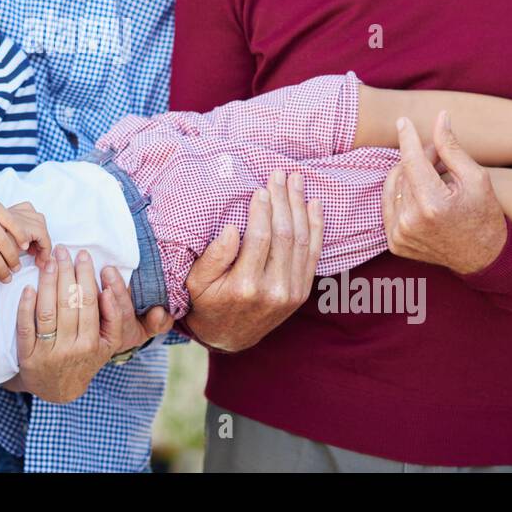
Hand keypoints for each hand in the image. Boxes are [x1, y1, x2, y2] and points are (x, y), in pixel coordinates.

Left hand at [10, 246, 132, 402]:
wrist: (59, 390)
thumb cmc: (84, 358)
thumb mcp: (107, 345)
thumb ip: (113, 319)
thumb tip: (108, 290)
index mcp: (93, 344)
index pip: (90, 302)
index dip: (86, 276)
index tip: (83, 255)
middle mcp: (71, 349)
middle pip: (69, 303)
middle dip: (66, 272)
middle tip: (63, 250)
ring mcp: (48, 353)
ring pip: (48, 311)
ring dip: (47, 282)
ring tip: (48, 261)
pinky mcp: (28, 357)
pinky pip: (26, 327)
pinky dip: (26, 305)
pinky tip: (29, 287)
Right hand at [183, 169, 323, 352]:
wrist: (228, 338)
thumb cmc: (206, 303)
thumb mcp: (196, 282)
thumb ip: (213, 257)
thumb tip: (232, 228)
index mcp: (245, 286)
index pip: (260, 238)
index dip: (263, 210)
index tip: (260, 188)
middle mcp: (273, 290)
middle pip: (284, 235)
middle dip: (283, 200)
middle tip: (280, 174)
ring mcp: (291, 293)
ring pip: (301, 242)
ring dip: (300, 207)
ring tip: (297, 181)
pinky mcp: (301, 293)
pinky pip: (313, 255)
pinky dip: (316, 228)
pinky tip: (314, 205)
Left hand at [382, 112, 505, 274]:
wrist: (483, 258)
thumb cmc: (484, 214)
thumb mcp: (476, 178)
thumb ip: (452, 148)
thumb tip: (440, 117)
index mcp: (433, 205)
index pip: (412, 161)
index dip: (408, 138)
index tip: (403, 120)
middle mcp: (411, 221)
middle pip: (405, 172)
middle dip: (420, 159)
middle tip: (439, 157)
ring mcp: (400, 234)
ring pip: (396, 186)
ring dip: (411, 176)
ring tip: (434, 178)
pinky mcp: (394, 242)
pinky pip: (390, 204)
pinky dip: (402, 193)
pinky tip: (421, 193)